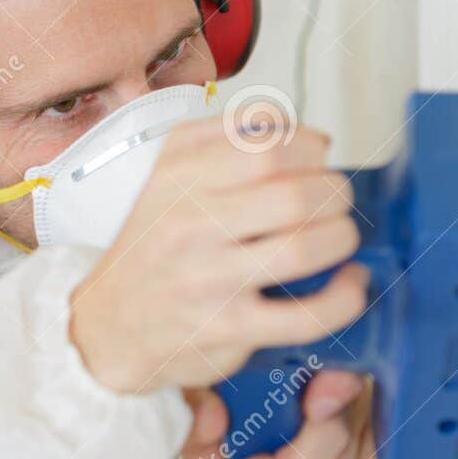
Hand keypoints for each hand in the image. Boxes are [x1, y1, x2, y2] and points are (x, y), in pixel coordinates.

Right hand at [69, 115, 365, 393]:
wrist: (109, 328)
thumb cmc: (153, 251)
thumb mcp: (169, 179)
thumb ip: (227, 139)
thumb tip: (302, 129)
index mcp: (177, 177)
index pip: (268, 145)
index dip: (312, 148)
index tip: (319, 159)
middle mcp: (188, 224)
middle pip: (293, 194)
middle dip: (335, 193)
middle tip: (336, 201)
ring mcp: (207, 279)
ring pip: (302, 249)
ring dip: (342, 238)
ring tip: (340, 238)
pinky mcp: (227, 329)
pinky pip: (306, 316)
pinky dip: (344, 297)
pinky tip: (347, 283)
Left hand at [189, 371, 375, 458]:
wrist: (231, 439)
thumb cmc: (222, 415)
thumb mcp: (198, 405)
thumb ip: (197, 404)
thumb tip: (214, 417)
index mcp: (308, 366)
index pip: (342, 367)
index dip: (338, 387)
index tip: (313, 405)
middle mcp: (343, 396)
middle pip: (338, 437)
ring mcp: (359, 436)